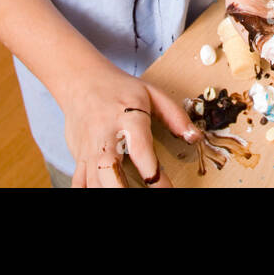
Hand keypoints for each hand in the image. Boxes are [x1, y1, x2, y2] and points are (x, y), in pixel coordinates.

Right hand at [61, 61, 200, 187]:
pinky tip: (101, 190)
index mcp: (128, 117)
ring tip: (126, 192)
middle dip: (121, 189)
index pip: (141, 151)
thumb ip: (175, 116)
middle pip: (108, 169)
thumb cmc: (119, 88)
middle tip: (139, 194)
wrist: (81, 80)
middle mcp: (105, 134)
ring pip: (92, 179)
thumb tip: (195, 137)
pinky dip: (87, 190)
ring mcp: (88, 147)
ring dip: (107, 191)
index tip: (167, 189)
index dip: (155, 176)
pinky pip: (79, 181)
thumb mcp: (152, 93)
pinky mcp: (78, 155)